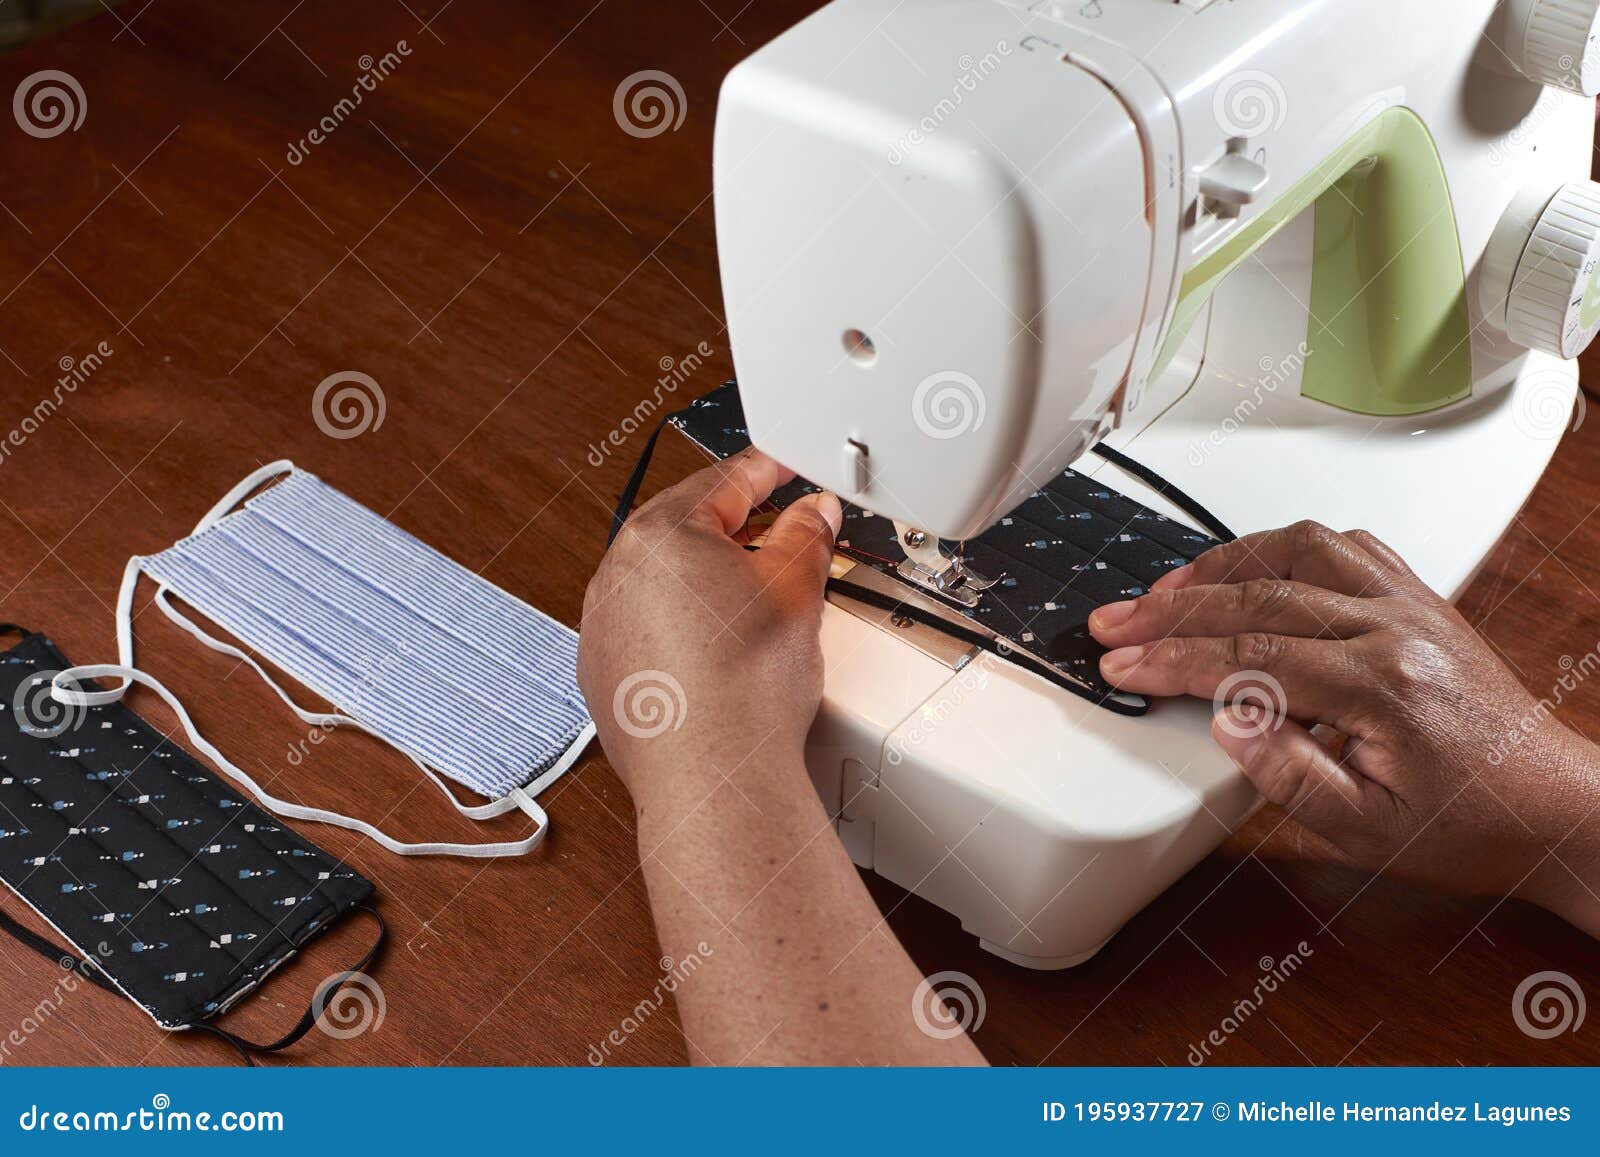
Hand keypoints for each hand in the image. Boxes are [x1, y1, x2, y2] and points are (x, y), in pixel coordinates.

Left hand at [579, 451, 984, 1064]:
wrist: (712, 774)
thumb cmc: (744, 685)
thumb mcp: (797, 587)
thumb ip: (806, 534)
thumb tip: (811, 513)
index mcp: (659, 534)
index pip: (726, 481)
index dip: (768, 471)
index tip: (786, 469)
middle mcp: (616, 575)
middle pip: (686, 532)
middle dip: (737, 530)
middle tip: (782, 532)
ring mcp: (602, 628)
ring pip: (663, 586)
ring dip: (707, 584)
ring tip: (757, 603)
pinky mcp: (603, 676)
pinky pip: (645, 634)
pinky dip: (681, 632)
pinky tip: (719, 653)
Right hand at [1087, 521, 1599, 933]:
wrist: (1551, 810)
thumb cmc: (1467, 827)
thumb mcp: (1367, 832)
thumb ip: (1289, 775)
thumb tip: (1226, 719)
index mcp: (1383, 685)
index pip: (1251, 653)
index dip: (1172, 658)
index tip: (1123, 663)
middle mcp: (1397, 628)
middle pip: (1259, 591)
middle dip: (1172, 607)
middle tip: (1117, 620)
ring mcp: (1411, 605)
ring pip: (1299, 548)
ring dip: (1223, 562)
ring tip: (1167, 588)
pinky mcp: (1419, 599)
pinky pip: (1344, 544)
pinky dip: (1282, 546)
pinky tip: (1250, 565)